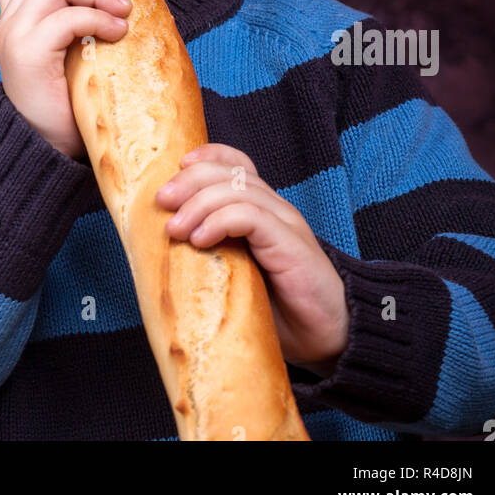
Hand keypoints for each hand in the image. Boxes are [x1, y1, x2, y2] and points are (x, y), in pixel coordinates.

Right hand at [0, 0, 131, 159]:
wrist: (48, 147)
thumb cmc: (68, 98)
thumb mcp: (70, 49)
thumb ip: (76, 18)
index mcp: (16, 17)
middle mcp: (9, 21)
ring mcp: (15, 36)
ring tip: (124, 9)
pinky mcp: (28, 54)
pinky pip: (67, 18)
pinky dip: (98, 18)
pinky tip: (117, 32)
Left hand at [155, 143, 348, 373]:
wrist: (331, 336)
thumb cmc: (283, 310)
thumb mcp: (240, 275)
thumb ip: (214, 255)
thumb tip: (164, 252)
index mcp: (264, 212)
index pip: (237, 164)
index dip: (207, 158)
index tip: (176, 169)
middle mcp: (276, 210)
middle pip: (230, 172)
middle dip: (190, 180)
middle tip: (162, 202)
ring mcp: (285, 223)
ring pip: (237, 189)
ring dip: (198, 203)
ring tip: (175, 229)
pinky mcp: (290, 244)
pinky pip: (251, 216)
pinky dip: (220, 221)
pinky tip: (200, 239)